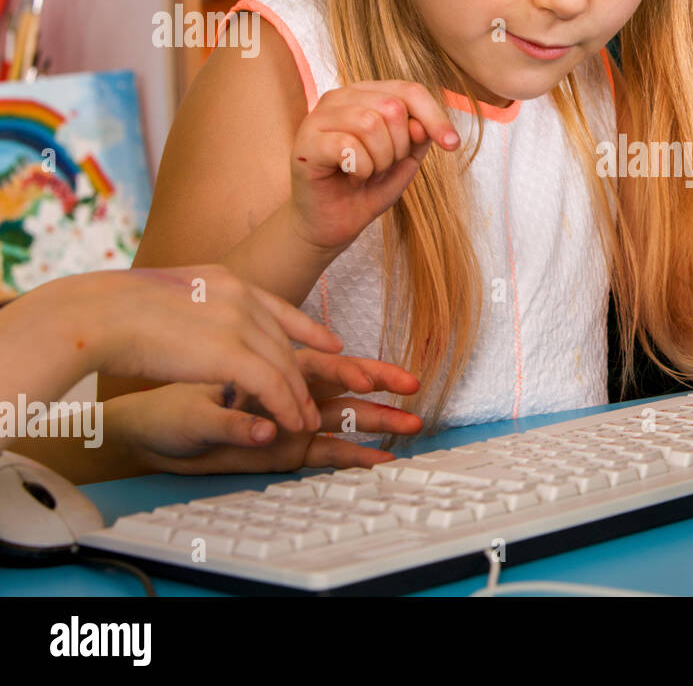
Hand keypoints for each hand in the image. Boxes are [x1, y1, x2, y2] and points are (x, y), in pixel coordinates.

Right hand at [92, 264, 342, 432]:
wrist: (100, 314)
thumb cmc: (114, 309)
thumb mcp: (169, 294)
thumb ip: (196, 307)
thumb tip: (191, 316)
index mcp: (227, 282)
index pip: (281, 308)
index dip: (309, 330)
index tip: (330, 343)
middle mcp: (242, 299)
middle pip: (285, 344)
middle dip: (304, 375)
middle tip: (315, 400)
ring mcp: (241, 324)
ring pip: (285, 367)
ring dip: (299, 399)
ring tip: (306, 421)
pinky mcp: (233, 354)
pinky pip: (273, 386)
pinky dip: (287, 407)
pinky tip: (292, 424)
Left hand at [112, 352, 422, 474]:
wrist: (149, 437)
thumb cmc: (168, 411)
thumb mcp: (192, 417)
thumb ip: (231, 425)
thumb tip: (265, 432)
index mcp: (268, 368)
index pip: (318, 365)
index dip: (348, 369)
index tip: (372, 376)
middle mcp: (286, 392)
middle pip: (341, 386)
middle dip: (378, 386)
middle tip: (411, 387)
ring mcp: (289, 421)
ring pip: (341, 416)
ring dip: (375, 419)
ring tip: (410, 424)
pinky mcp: (286, 449)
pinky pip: (326, 450)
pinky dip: (354, 454)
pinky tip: (380, 459)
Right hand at [289, 80, 459, 250]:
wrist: (333, 223)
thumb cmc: (368, 187)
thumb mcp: (405, 160)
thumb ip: (417, 137)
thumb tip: (421, 125)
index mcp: (366, 95)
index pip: (409, 90)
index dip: (435, 117)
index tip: (452, 145)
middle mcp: (340, 98)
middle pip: (392, 107)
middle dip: (399, 147)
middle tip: (383, 167)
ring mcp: (319, 116)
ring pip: (370, 124)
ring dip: (379, 160)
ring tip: (367, 173)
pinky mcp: (306, 141)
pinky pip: (348, 146)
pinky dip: (361, 170)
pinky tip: (351, 178)